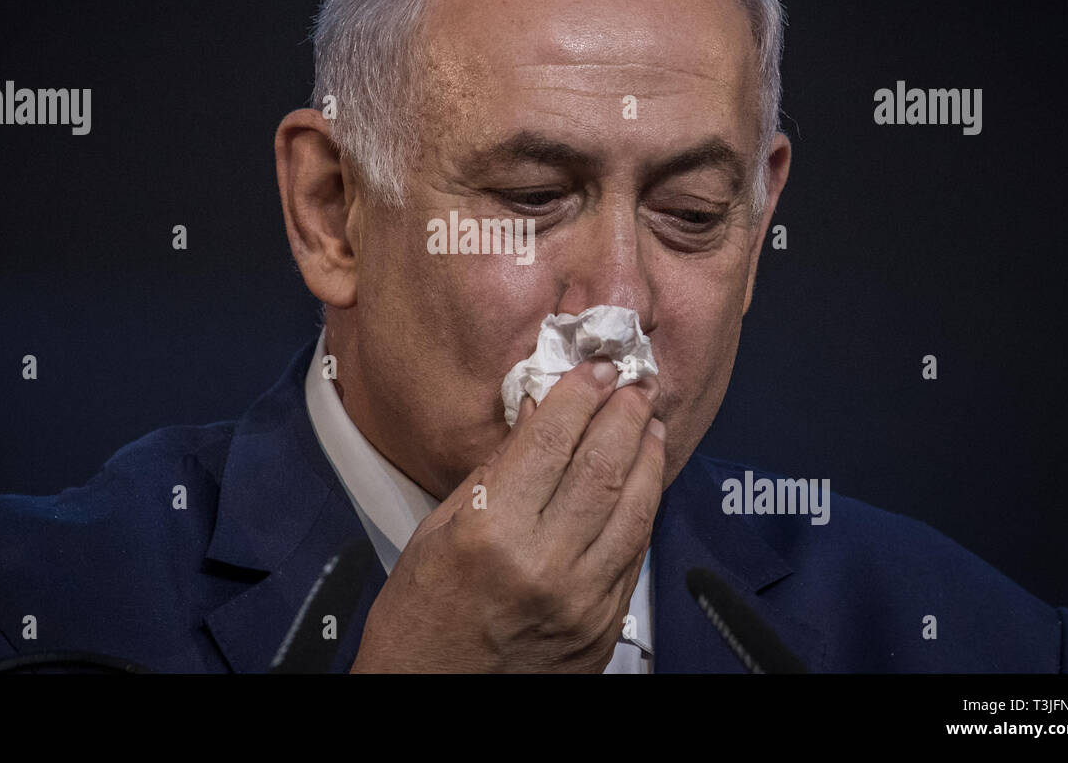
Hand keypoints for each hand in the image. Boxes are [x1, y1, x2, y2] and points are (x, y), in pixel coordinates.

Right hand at [350, 359, 664, 672]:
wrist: (430, 699)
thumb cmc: (419, 624)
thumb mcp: (436, 533)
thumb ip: (493, 472)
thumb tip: (534, 418)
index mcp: (490, 535)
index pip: (551, 441)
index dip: (579, 394)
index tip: (593, 368)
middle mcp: (542, 567)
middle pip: (603, 466)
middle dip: (623, 413)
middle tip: (631, 383)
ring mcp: (581, 601)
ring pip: (634, 507)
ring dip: (647, 455)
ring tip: (648, 421)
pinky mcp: (602, 626)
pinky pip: (634, 552)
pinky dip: (644, 506)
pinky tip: (643, 479)